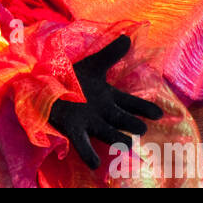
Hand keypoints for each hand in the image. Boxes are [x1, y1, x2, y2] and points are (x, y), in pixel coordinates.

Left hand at [47, 35, 163, 168]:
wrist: (43, 84)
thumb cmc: (70, 77)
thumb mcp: (92, 65)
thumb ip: (110, 54)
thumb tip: (128, 38)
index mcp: (108, 97)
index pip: (130, 103)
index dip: (144, 109)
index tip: (159, 114)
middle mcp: (102, 112)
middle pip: (121, 120)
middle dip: (132, 124)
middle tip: (141, 128)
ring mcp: (88, 122)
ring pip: (107, 133)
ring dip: (117, 139)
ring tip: (128, 145)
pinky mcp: (73, 129)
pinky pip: (82, 144)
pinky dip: (89, 154)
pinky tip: (95, 164)